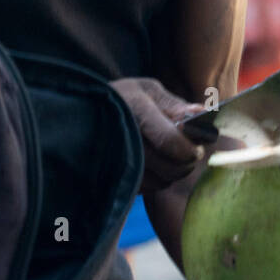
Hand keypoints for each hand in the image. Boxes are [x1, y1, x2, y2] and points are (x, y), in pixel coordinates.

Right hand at [109, 77, 215, 191]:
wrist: (78, 114)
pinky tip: (151, 166)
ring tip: (169, 157)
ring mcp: (114, 158)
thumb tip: (201, 112)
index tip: (197, 148)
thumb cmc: (122, 98)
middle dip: (185, 163)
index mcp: (134, 106)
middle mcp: (123, 133)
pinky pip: (146, 188)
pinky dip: (155, 181)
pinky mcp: (111, 176)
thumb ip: (174, 104)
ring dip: (171, 173)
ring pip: (160, 181)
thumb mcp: (146, 91)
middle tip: (189, 154)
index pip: (171, 140)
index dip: (189, 149)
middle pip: (169, 166)